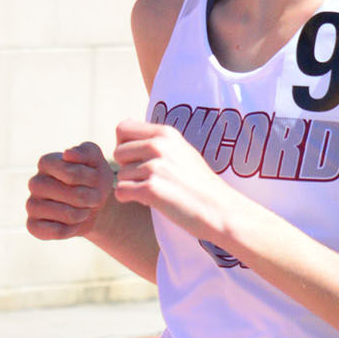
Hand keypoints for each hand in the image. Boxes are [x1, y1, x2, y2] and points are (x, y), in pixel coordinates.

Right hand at [25, 142, 113, 240]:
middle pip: (71, 194)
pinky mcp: (32, 225)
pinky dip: (72, 230)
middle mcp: (35, 182)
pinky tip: (73, 224)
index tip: (95, 180)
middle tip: (94, 198)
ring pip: (65, 214)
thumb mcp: (96, 161)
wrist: (92, 206)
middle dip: (90, 198)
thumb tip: (67, 154)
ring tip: (84, 210)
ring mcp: (31, 204)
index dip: (91, 180)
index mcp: (46, 162)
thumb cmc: (93, 180)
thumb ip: (86, 151)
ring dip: (83, 214)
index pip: (72, 173)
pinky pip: (56, 232)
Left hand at [113, 119, 241, 242]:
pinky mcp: (151, 190)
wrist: (220, 210)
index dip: (124, 144)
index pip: (122, 128)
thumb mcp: (182, 150)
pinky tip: (148, 201)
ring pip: (120, 175)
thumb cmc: (200, 184)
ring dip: (132, 186)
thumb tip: (123, 132)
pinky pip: (121, 192)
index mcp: (166, 133)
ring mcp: (155, 167)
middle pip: (117, 152)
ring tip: (156, 191)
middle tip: (146, 179)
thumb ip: (157, 141)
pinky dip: (129, 199)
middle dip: (126, 167)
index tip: (137, 158)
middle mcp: (158, 146)